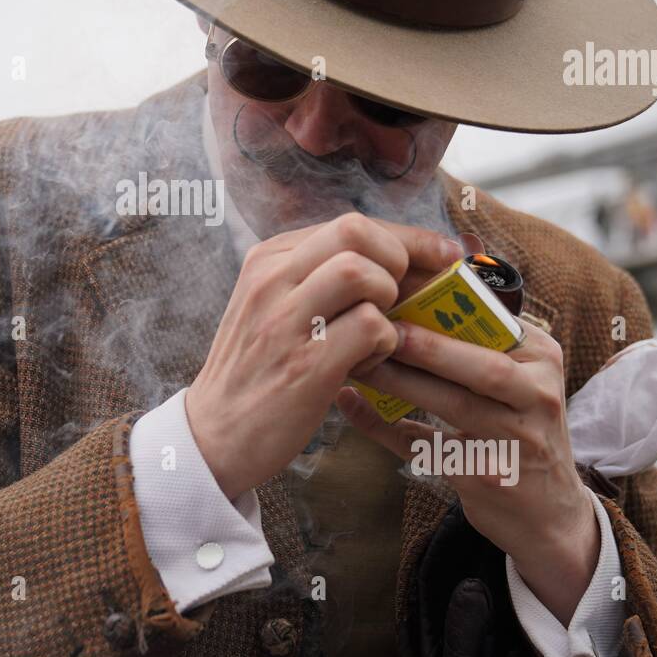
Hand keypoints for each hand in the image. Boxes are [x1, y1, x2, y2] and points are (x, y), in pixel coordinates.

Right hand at [186, 212, 465, 500]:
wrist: (214, 434)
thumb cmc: (257, 369)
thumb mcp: (270, 306)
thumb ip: (316, 277)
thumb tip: (392, 258)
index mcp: (267, 259)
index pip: (349, 223)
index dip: (406, 236)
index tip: (441, 254)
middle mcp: (271, 280)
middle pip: (355, 231)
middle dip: (399, 258)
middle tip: (405, 295)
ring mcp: (285, 321)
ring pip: (361, 273)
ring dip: (388, 302)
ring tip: (379, 331)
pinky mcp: (305, 365)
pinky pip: (369, 327)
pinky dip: (385, 344)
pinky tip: (369, 364)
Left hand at [336, 318, 599, 625]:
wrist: (550, 514)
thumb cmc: (518, 429)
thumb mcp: (516, 380)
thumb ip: (474, 342)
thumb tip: (402, 297)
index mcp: (542, 358)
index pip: (493, 321)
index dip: (445, 304)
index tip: (397, 288)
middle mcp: (538, 395)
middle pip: (483, 365)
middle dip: (429, 345)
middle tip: (381, 325)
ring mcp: (517, 440)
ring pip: (455, 404)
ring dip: (402, 381)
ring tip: (361, 361)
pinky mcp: (487, 477)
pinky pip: (428, 446)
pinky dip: (385, 427)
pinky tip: (353, 406)